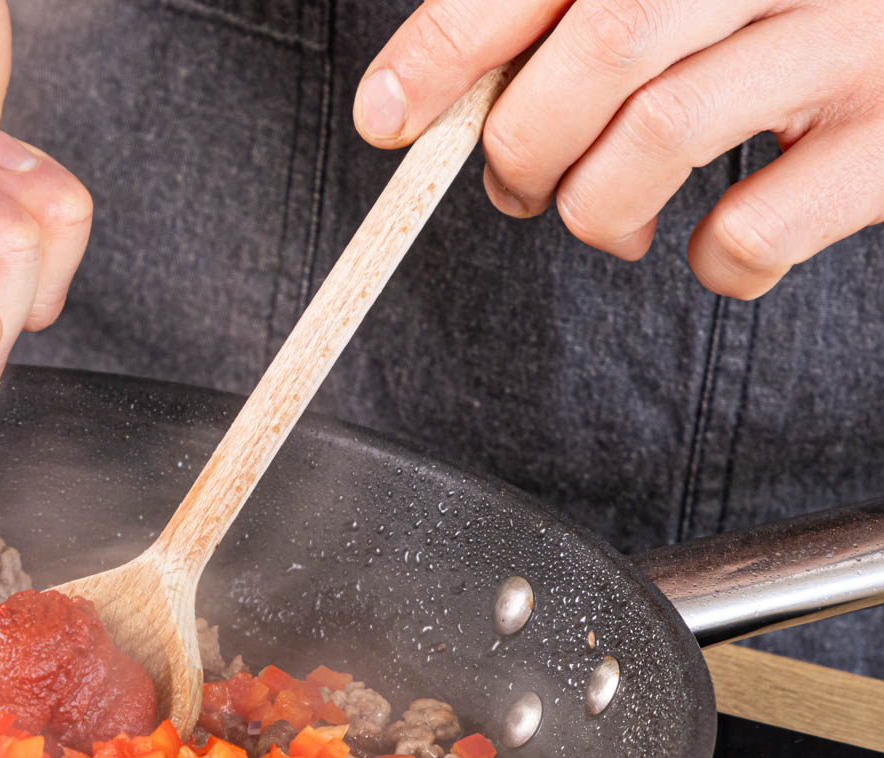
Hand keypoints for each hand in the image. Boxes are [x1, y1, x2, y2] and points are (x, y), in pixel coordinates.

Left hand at [354, 0, 883, 298]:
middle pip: (602, 49)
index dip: (445, 49)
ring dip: (596, 207)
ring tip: (609, 219)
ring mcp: (851, 40)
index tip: (386, 117)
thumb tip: (403, 103)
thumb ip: (562, 19)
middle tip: (516, 186)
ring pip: (661, 134)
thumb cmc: (784, 8)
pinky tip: (712, 247)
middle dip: (524, 144)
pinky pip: (753, 230)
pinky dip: (710, 264)